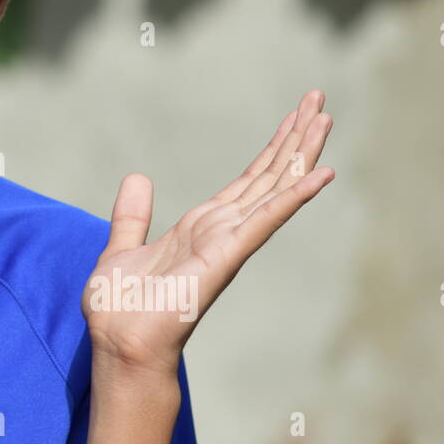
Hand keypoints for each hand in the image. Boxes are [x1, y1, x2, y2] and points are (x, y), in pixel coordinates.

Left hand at [82, 90, 334, 374]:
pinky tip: (320, 173)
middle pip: (268, 176)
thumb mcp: (122, 249)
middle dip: (294, 139)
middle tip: (319, 100)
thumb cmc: (121, 310)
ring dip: (301, 155)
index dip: (271, 148)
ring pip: (274, 189)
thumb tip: (138, 178)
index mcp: (202, 227)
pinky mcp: (226, 258)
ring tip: (325, 118)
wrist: (119, 344)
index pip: (247, 181)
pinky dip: (293, 196)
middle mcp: (223, 231)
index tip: (294, 115)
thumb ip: (132, 216)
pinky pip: (265, 221)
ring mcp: (228, 244)